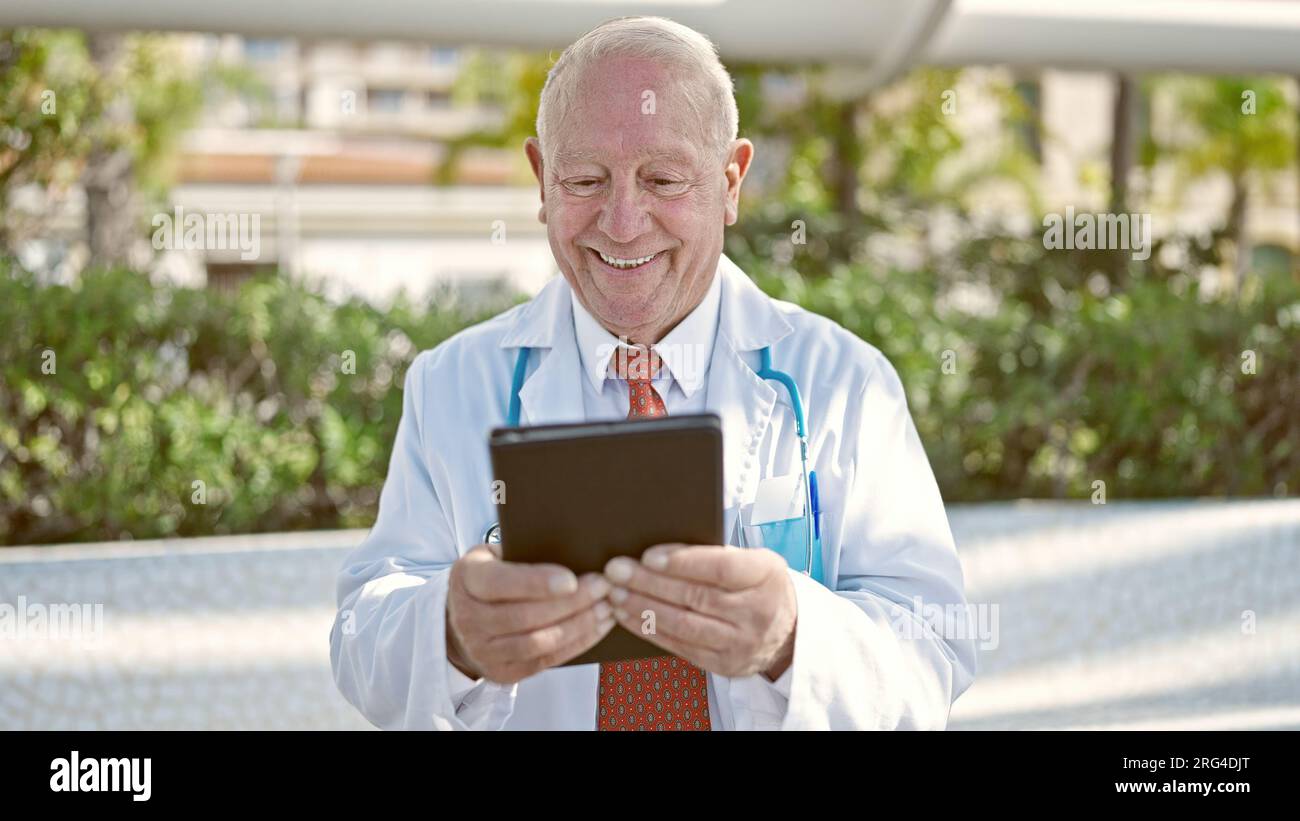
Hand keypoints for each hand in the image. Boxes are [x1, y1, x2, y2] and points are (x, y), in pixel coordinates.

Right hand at [446, 544, 614, 683]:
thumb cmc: (490, 577)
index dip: (536, 582)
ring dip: (578, 626)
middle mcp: (469, 618)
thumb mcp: (494, 555)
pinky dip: (576, 644)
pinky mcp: (502, 672)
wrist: (462, 620)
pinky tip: (597, 628)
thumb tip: (572, 548)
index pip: (500, 582)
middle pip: (525, 616)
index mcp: (466, 579)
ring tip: (606, 608)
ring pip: (538, 642)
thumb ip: (521, 552)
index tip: (571, 579)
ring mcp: (483, 650)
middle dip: (570, 603)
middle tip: (602, 587)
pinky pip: (546, 661)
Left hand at [603, 544, 796, 679]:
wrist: (788, 634)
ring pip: (684, 624)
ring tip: (615, 593)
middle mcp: (757, 611)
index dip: (682, 562)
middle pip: (696, 596)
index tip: (648, 556)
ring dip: (643, 608)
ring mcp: (741, 642)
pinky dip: (650, 630)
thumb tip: (660, 552)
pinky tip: (628, 616)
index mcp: (766, 575)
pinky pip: (680, 646)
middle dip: (649, 583)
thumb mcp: (754, 561)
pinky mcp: (725, 664)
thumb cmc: (760, 587)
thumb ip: (716, 556)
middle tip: (617, 571)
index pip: (721, 568)